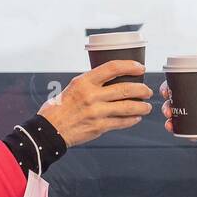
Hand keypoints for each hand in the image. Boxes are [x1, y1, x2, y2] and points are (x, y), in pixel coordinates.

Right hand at [38, 60, 152, 146]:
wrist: (49, 130)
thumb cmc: (60, 106)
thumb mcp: (73, 86)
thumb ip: (92, 82)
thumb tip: (113, 78)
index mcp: (84, 82)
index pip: (112, 68)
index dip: (130, 66)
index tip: (141, 68)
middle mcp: (91, 96)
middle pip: (125, 89)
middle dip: (141, 89)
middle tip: (147, 90)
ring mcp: (96, 112)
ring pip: (127, 107)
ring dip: (142, 106)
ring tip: (147, 106)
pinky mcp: (99, 127)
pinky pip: (121, 122)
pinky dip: (132, 120)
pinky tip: (137, 118)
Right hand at [159, 75, 196, 135]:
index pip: (178, 86)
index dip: (168, 88)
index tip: (166, 91)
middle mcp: (196, 100)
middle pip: (174, 104)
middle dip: (166, 108)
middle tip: (168, 110)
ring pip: (180, 119)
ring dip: (171, 123)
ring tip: (171, 124)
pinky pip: (194, 132)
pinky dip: (189, 135)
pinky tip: (187, 135)